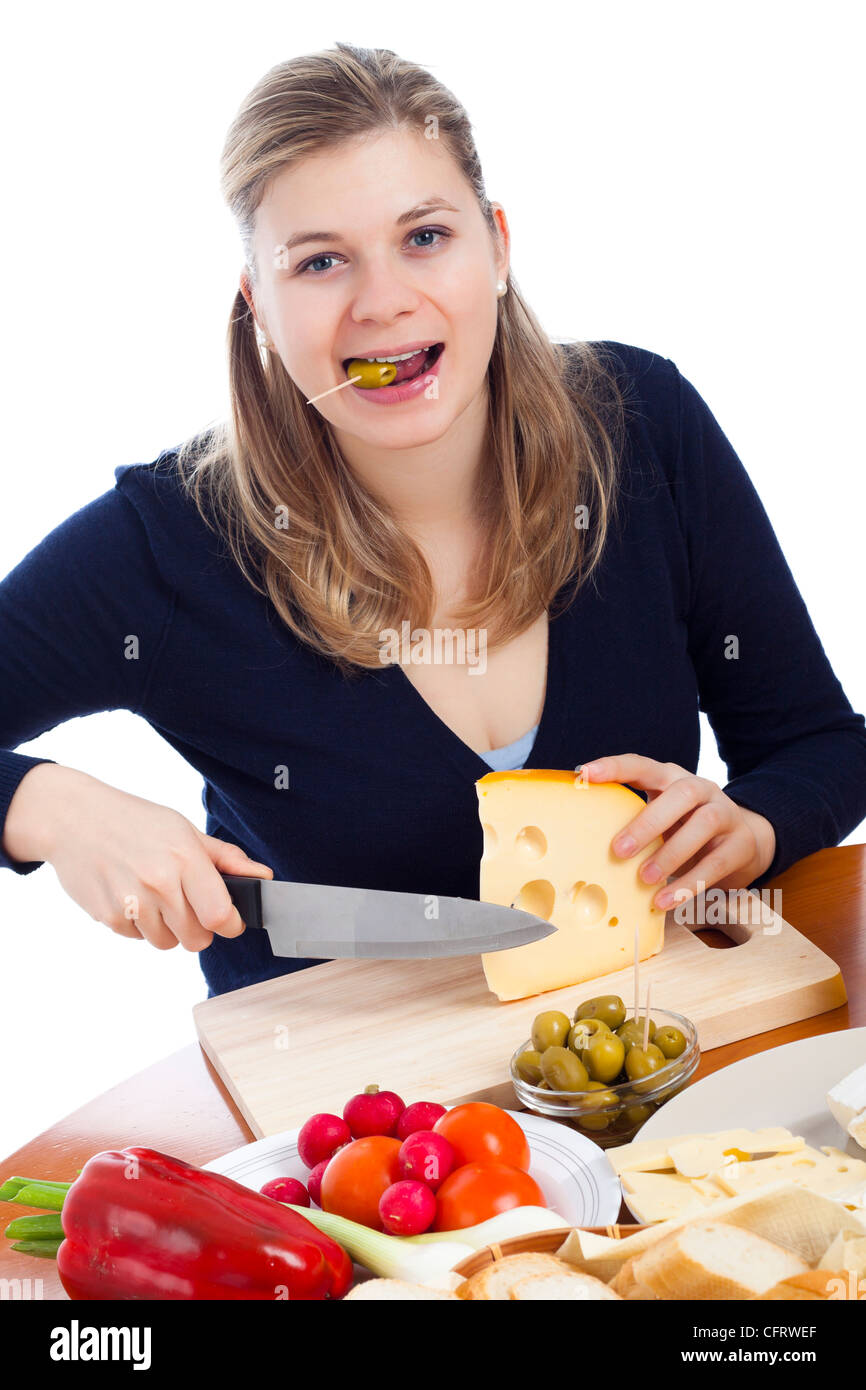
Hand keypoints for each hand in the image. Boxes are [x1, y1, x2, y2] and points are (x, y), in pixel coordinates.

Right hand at [28, 768, 272, 950]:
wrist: (74, 819)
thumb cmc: (134, 821)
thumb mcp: (184, 829)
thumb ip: (225, 859)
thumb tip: (263, 876)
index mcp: (185, 858)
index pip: (221, 915)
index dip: (232, 924)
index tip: (230, 920)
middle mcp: (159, 883)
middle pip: (197, 939)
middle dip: (199, 928)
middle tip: (189, 905)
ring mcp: (131, 903)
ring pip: (167, 944)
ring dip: (168, 928)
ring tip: (155, 896)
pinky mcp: (108, 917)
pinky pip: (139, 939)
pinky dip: (140, 926)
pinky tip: (131, 896)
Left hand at [579, 754, 775, 910]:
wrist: (744, 841)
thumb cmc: (684, 828)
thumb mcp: (660, 817)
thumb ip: (630, 821)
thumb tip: (582, 847)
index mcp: (671, 778)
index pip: (642, 765)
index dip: (614, 767)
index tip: (585, 774)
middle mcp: (701, 789)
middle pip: (681, 793)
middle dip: (649, 821)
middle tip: (619, 850)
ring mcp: (725, 814)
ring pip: (703, 825)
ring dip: (671, 853)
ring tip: (644, 879)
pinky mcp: (740, 844)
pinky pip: (716, 863)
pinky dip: (689, 884)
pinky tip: (665, 901)